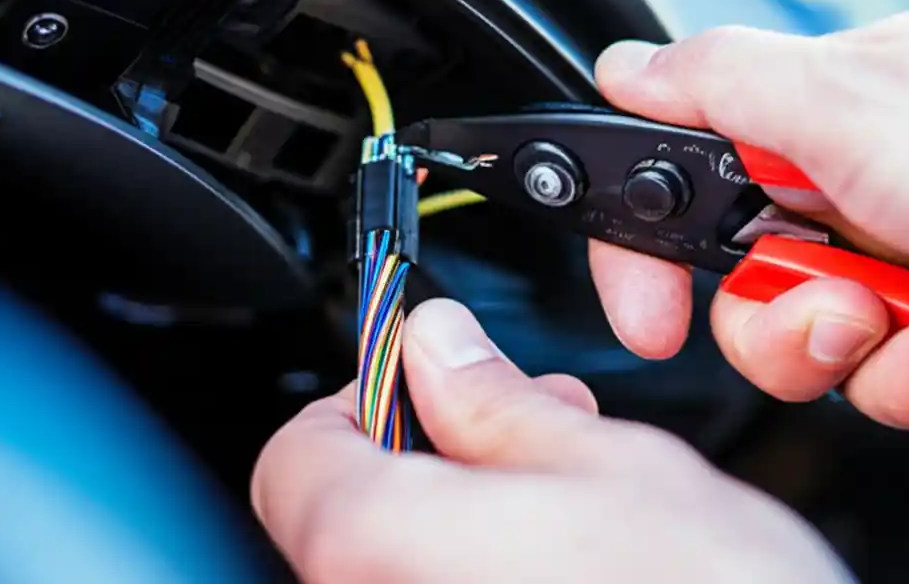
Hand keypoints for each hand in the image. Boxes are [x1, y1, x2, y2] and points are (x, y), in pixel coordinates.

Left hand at [252, 299, 851, 583]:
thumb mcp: (611, 466)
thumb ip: (496, 400)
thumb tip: (437, 347)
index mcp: (378, 544)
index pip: (296, 454)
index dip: (361, 398)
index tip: (423, 377)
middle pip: (353, 513)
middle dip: (436, 449)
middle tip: (524, 419)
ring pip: (405, 564)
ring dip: (470, 512)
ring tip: (572, 490)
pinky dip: (487, 573)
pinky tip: (568, 559)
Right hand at [591, 10, 908, 460]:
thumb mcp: (859, 104)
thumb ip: (719, 85)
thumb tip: (623, 71)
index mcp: (808, 147)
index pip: (681, 217)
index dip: (651, 276)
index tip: (655, 326)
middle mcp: (859, 213)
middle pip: (757, 322)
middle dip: (811, 337)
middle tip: (863, 304)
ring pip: (854, 382)